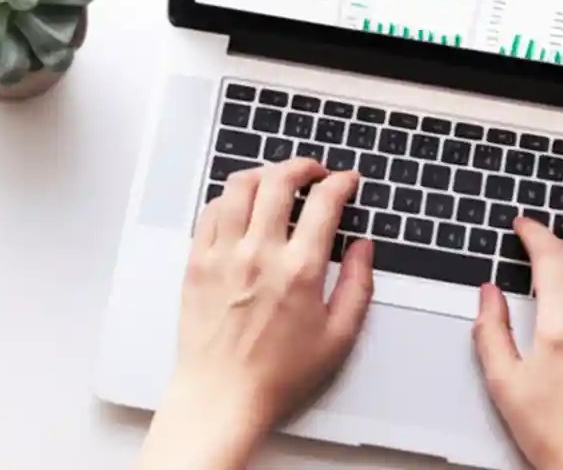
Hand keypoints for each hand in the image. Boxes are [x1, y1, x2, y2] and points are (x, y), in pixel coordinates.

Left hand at [138, 159, 373, 469]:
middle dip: (304, 165)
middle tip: (315, 171)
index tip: (347, 181)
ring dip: (265, 173)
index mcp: (300, 270)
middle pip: (280, 180)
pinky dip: (229, 198)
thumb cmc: (278, 375)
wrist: (222, 397)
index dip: (341, 182)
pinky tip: (242, 206)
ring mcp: (224, 255)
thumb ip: (359, 285)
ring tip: (278, 179)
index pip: (325, 202)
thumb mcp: (339, 336)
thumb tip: (364, 247)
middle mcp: (260, 254)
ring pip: (240, 186)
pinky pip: (210, 211)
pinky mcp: (197, 263)